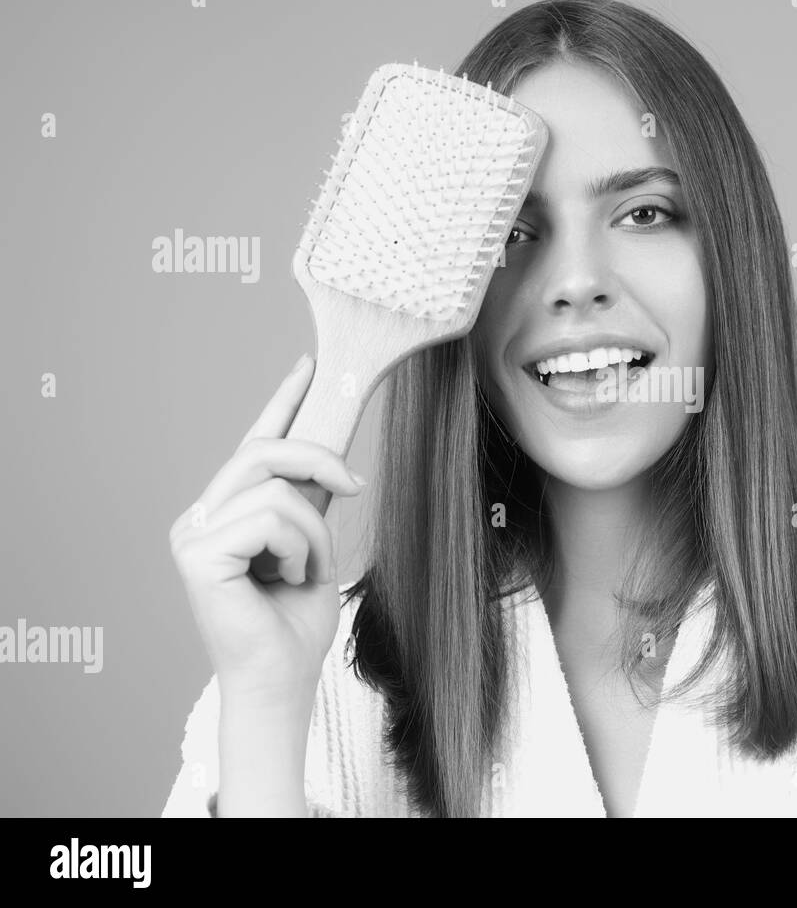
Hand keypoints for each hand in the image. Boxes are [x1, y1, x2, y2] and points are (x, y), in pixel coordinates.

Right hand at [169, 355, 365, 706]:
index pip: (254, 442)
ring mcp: (192, 533)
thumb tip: (334, 457)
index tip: (311, 366)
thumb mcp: (314, 544)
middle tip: (355, 486)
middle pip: (264, 451)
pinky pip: (270, 519)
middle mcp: (202, 515)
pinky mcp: (196, 554)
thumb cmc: (295, 622)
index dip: (283, 402)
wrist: (283, 678)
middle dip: (319, 461)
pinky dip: (298, 550)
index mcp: (229, 510)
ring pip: (276, 489)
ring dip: (314, 532)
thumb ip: (312, 499)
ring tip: (307, 570)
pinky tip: (288, 580)